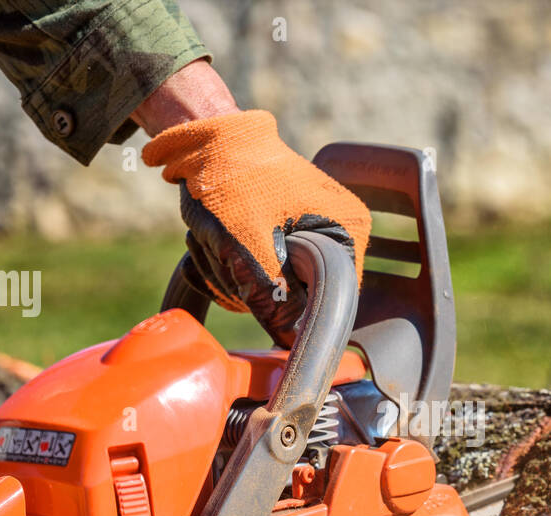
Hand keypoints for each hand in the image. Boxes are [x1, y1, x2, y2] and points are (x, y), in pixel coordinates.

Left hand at [142, 109, 370, 345]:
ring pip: (269, 287)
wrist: (201, 136)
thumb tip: (292, 343)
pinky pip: (256, 273)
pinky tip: (213, 238)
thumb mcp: (250, 244)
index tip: (260, 302)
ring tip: (214, 237)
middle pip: (298, 296)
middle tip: (225, 254)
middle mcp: (337, 232)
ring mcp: (308, 232)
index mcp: (348, 231)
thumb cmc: (232, 177)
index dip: (295, 311)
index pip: (333, 299)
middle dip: (251, 285)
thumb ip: (274, 298)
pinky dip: (227, 264)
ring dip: (231, 274)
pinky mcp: (280, 233)